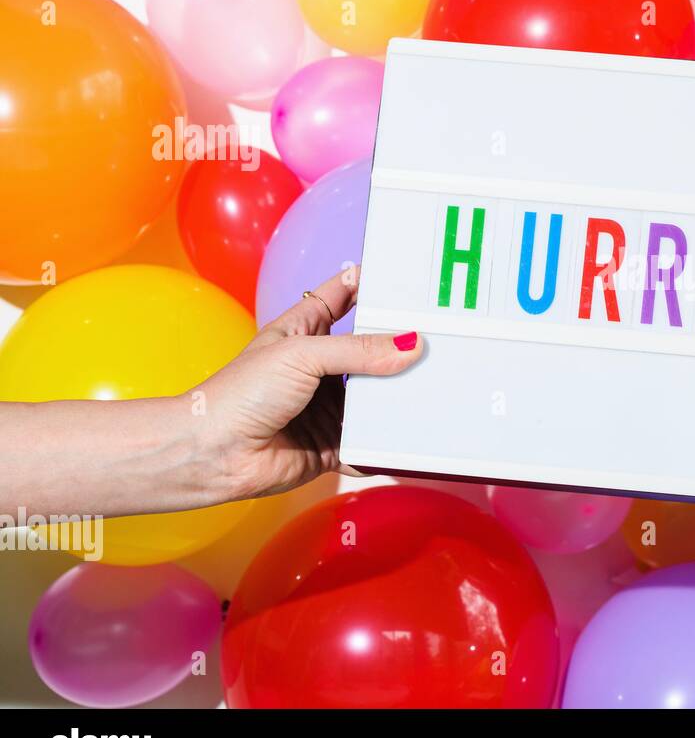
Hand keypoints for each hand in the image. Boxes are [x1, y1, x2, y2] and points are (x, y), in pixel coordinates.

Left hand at [192, 269, 422, 502]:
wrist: (213, 455)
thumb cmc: (240, 394)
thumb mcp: (301, 355)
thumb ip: (357, 349)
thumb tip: (409, 345)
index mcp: (306, 330)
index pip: (346, 294)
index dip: (374, 284)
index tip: (410, 281)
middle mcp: (320, 366)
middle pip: (372, 348)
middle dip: (400, 346)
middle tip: (439, 339)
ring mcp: (328, 405)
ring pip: (376, 397)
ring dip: (397, 397)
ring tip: (433, 388)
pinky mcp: (333, 443)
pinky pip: (370, 441)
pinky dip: (386, 442)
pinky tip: (409, 436)